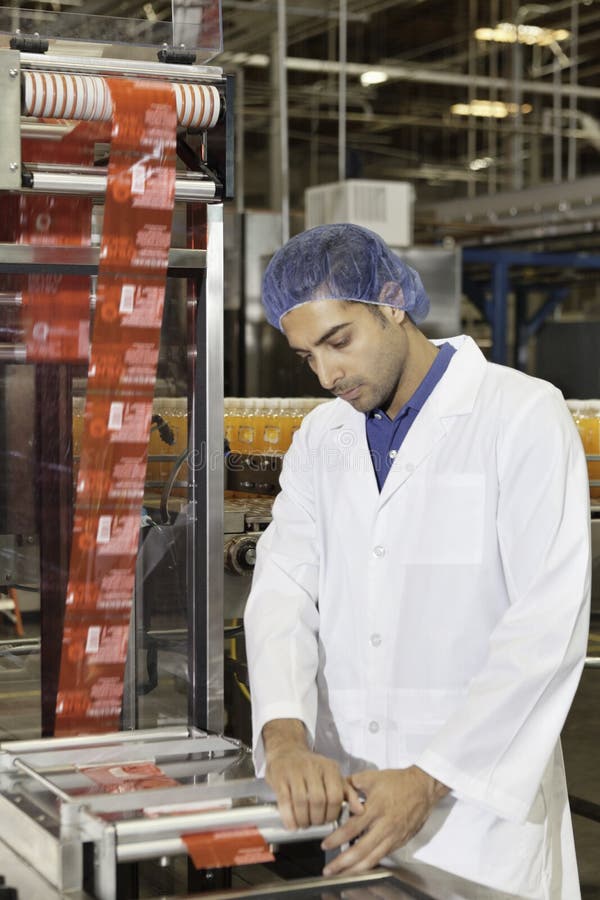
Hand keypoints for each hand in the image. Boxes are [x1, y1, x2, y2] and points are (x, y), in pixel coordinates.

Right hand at [262, 719, 344, 828]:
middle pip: (318, 800)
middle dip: (317, 819)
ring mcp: (295, 771)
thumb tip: (360, 810)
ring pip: (301, 801)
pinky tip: (292, 824)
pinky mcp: (279, 777)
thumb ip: (347, 792)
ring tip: (304, 823)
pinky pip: (285, 801)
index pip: (335, 796)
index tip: (328, 821)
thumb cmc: (311, 767)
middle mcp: (312, 767)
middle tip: (315, 824)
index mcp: (329, 768)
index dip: (332, 813)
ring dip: (303, 819)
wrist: (287, 750)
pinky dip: (289, 817)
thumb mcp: (332, 775)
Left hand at [321, 766, 448, 875]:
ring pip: (373, 858)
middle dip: (343, 862)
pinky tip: (360, 868)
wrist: (422, 787)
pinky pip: (382, 856)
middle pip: (361, 849)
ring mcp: (393, 836)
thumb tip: (336, 789)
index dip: (337, 839)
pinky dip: (370, 865)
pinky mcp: (399, 841)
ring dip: (355, 869)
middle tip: (329, 870)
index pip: (352, 828)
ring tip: (342, 875)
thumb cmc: (398, 782)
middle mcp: (384, 825)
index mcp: (376, 807)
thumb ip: (352, 783)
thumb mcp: (372, 776)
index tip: (325, 845)